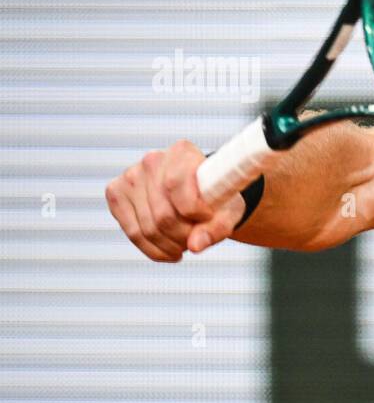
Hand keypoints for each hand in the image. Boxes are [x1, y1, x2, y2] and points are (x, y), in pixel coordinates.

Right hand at [104, 140, 246, 261]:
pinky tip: (169, 249)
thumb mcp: (229, 210)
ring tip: (185, 242)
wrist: (198, 192)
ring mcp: (130, 176)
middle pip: (163, 215)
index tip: (208, 217)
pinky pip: (133, 233)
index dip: (196, 211)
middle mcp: (152, 160)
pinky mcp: (116, 193)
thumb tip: (195, 245)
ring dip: (170, 245)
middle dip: (184, 236)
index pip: (177, 185)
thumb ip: (218, 227)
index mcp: (182, 153)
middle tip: (197, 236)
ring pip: (148, 229)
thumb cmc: (216, 198)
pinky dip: (154, 249)